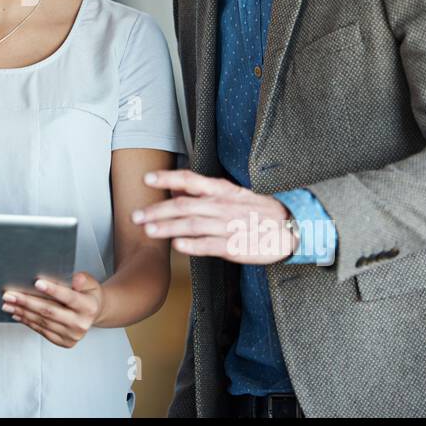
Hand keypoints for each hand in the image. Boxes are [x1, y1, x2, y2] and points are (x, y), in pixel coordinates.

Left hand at [2, 272, 102, 347]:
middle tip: (9, 295)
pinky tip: (18, 314)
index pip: (68, 297)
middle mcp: (81, 323)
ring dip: (22, 312)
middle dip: (26, 302)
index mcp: (89, 307)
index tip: (37, 283)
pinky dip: (28, 322)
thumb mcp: (90, 283)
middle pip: (49, 311)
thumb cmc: (88, 295)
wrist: (94, 312)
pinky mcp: (64, 342)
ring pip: (42, 322)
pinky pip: (42, 331)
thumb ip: (82, 279)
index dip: (53, 290)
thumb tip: (75, 279)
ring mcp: (72, 335)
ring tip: (8, 304)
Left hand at [131, 170, 298, 263]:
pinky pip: (210, 245)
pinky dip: (193, 246)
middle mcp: (222, 206)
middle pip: (184, 205)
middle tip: (136, 215)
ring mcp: (228, 226)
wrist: (289, 227)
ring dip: (168, 228)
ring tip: (148, 230)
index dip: (168, 178)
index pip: (191, 180)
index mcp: (221, 191)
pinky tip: (178, 246)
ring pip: (192, 225)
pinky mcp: (234, 247)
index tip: (148, 179)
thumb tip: (176, 187)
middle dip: (157, 210)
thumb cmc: (256, 210)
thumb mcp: (231, 194)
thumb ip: (203, 191)